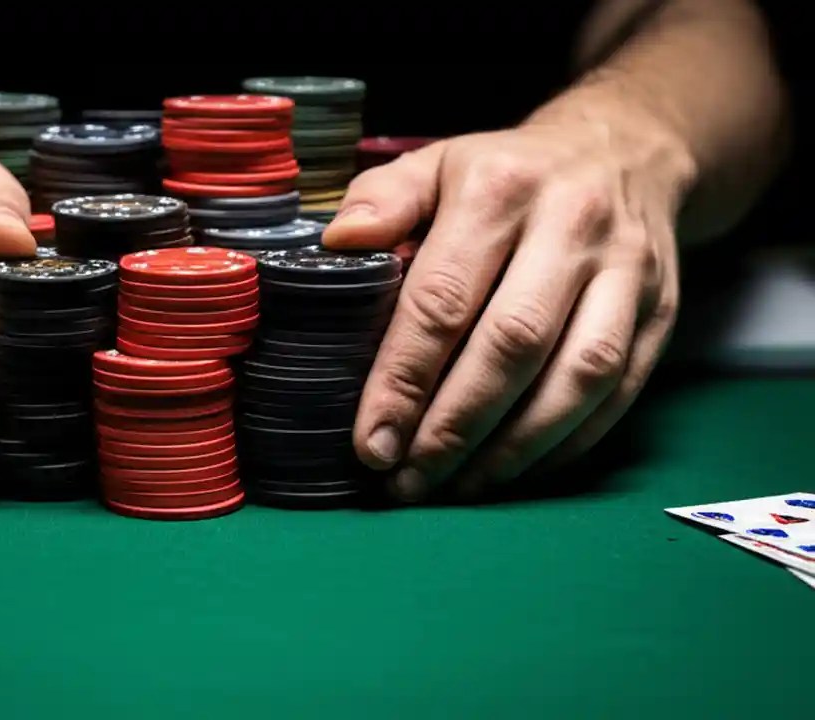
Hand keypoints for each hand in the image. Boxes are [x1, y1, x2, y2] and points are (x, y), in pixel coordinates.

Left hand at [324, 110, 694, 502]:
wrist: (626, 151)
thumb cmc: (506, 173)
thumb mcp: (436, 163)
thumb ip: (382, 199)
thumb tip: (338, 244)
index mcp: (499, 190)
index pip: (443, 301)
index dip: (404, 380)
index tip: (373, 440)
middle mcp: (570, 227)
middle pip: (511, 346)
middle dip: (455, 425)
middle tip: (410, 479)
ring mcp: (627, 271)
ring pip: (576, 376)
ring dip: (515, 447)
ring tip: (460, 486)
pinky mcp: (662, 309)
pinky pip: (620, 390)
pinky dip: (568, 440)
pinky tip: (519, 469)